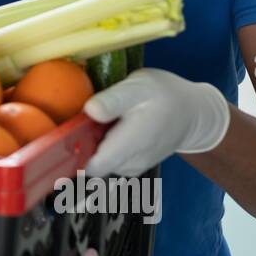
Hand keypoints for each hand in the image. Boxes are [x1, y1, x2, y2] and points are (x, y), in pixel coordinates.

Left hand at [83, 68, 229, 176]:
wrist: (193, 113)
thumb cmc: (165, 96)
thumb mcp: (138, 87)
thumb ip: (114, 100)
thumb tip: (89, 110)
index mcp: (129, 146)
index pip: (91, 167)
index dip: (72, 154)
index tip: (62, 136)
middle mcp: (128, 164)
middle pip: (90, 165)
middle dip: (78, 146)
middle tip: (80, 122)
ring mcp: (130, 168)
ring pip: (98, 163)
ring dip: (91, 146)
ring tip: (98, 122)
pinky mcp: (131, 166)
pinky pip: (108, 161)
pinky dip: (102, 147)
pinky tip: (108, 129)